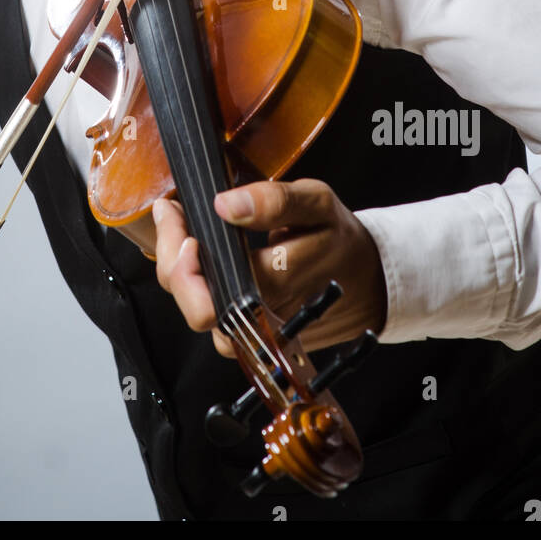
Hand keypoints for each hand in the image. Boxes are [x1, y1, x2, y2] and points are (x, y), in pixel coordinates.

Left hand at [151, 178, 387, 355]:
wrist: (369, 281)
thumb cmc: (340, 239)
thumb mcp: (318, 203)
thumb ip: (274, 201)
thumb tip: (226, 205)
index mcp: (282, 279)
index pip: (219, 279)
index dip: (184, 252)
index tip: (173, 212)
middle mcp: (267, 315)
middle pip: (200, 309)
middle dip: (172, 265)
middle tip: (171, 221)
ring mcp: (258, 331)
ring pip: (202, 318)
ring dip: (181, 278)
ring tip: (180, 236)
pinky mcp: (255, 338)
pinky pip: (213, 320)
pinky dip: (196, 288)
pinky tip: (195, 257)